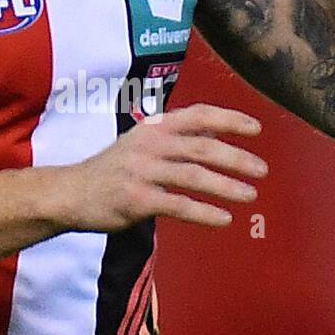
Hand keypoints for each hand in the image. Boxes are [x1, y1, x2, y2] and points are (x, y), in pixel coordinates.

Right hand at [64, 103, 266, 230]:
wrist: (71, 193)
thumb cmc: (113, 170)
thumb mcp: (141, 143)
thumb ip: (175, 139)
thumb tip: (217, 136)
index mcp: (154, 127)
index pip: (199, 115)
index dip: (230, 119)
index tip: (257, 129)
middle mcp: (149, 145)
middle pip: (202, 147)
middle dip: (237, 158)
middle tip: (263, 170)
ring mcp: (142, 172)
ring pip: (194, 176)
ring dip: (227, 186)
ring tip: (250, 195)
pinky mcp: (137, 200)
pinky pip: (178, 205)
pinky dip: (204, 212)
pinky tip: (224, 219)